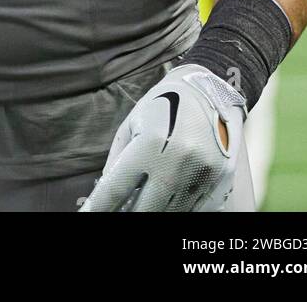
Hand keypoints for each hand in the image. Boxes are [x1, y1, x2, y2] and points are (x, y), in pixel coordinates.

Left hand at [80, 64, 247, 211]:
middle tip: (117, 211)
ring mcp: (201, 176)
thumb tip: (107, 196)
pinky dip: (175, 209)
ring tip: (141, 203)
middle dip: (127, 214)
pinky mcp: (219, 183)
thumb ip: (117, 161)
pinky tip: (165, 201)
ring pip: (170, 214)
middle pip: (144, 210)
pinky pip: (193, 211)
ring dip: (152, 211)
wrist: (208, 90)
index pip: (116, 188)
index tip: (87, 216)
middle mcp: (177, 163)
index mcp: (150, 144)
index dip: (98, 207)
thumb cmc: (163, 105)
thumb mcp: (132, 125)